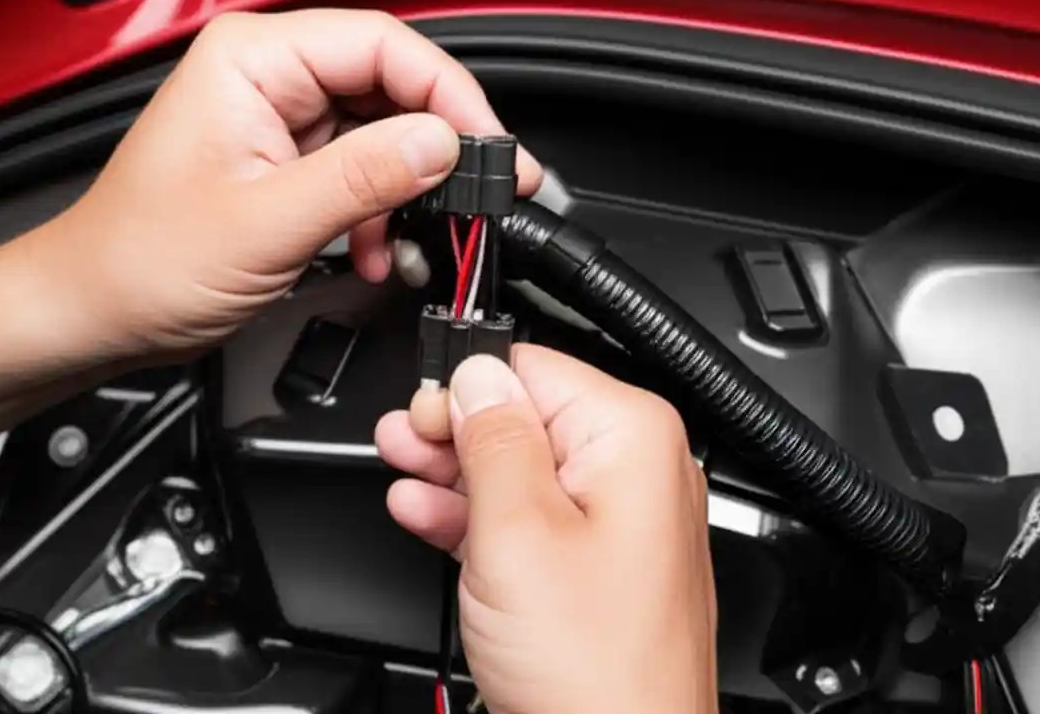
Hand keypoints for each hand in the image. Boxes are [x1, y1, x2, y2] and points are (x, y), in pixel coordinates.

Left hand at [21, 9, 540, 358]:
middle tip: (487, 191)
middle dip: (439, 147)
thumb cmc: (140, 261)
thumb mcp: (266, 222)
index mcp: (252, 60)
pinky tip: (376, 250)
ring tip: (417, 237)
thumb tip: (442, 144)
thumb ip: (361, 178)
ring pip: (382, 134)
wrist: (96, 312)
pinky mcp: (284, 163)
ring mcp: (277, 120)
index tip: (487, 146)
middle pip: (391, 86)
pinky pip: (359, 171)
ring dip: (408, 192)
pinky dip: (379, 213)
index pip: (382, 44)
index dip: (447, 94)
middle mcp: (267, 77)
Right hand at [375, 346, 717, 713]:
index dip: (468, 384)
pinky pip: (528, 519)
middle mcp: (637, 472)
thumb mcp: (518, 532)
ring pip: (521, 469)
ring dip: (456, 469)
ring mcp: (616, 523)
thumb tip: (477, 376)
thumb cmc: (596, 670)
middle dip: (456, 426)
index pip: (535, 369)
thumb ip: (493, 442)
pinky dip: (476, 515)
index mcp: (632, 440)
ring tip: (404, 465)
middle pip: (527, 417)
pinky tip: (430, 512)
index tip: (422, 405)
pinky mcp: (592, 566)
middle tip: (402, 434)